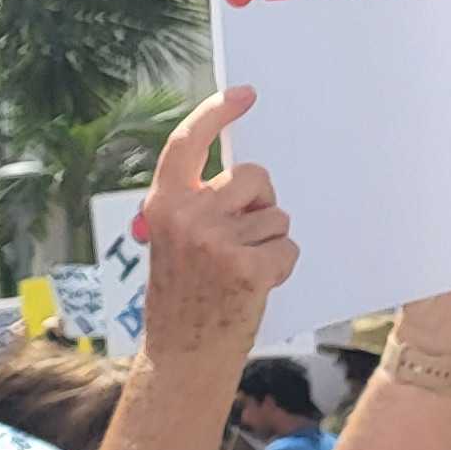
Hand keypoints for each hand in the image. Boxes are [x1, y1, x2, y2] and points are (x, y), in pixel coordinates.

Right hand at [134, 88, 298, 350]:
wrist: (182, 353)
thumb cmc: (182, 297)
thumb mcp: (171, 241)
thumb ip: (195, 206)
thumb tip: (240, 177)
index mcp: (162, 205)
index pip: (187, 144)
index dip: (215, 113)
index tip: (243, 95)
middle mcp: (186, 216)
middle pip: (253, 178)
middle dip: (259, 203)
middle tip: (237, 240)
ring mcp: (216, 241)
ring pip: (277, 216)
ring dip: (269, 241)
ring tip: (239, 270)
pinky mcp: (248, 266)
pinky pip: (288, 247)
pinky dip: (280, 266)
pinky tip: (255, 286)